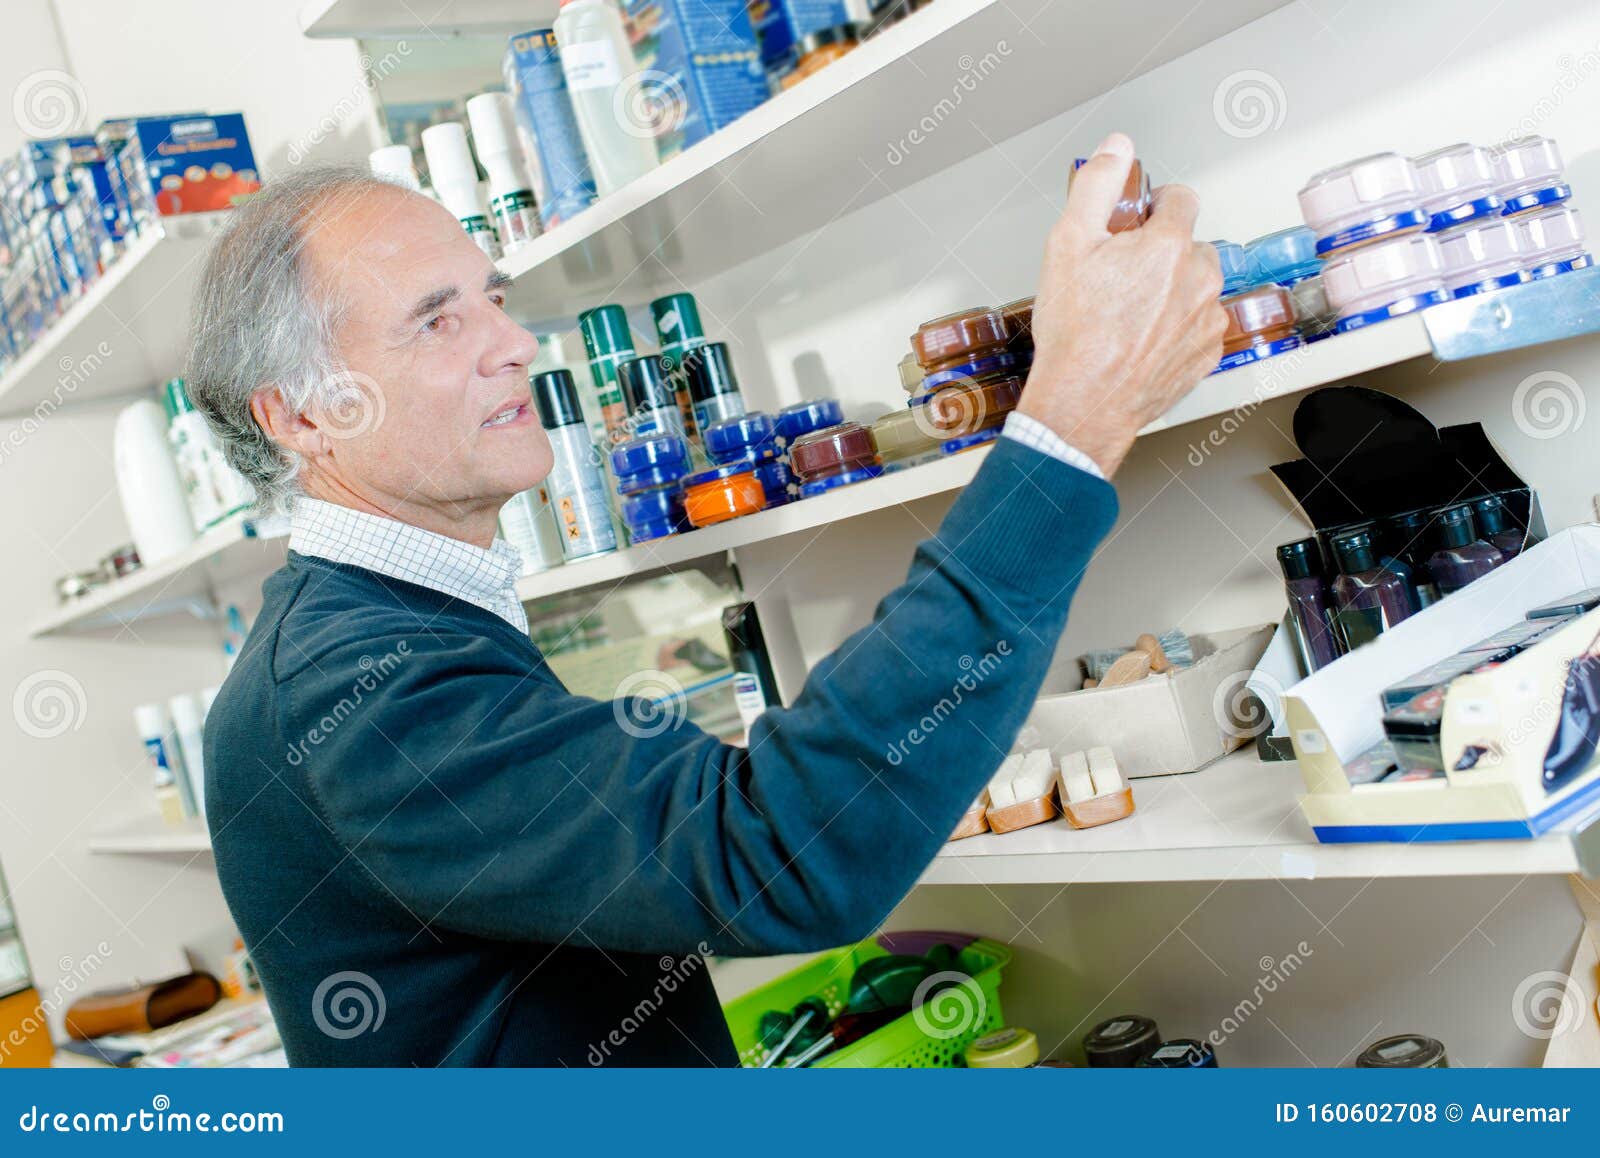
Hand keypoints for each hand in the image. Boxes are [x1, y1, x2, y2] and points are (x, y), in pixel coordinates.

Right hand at [1016, 133, 1225, 476]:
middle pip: (1189, 245)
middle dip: (1161, 254)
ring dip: (1171, 292)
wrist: (1084, 403)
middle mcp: (1200, 279)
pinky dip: (1176, 330)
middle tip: (1119, 280)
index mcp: (1170, 244)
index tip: (1133, 226)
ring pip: (1195, 287)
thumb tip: (1117, 145)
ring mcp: (1208, 320)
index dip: (1153, 207)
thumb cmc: (1075, 332)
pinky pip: (1198, 328)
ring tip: (1128, 316)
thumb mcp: (1067, 243)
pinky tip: (1140, 342)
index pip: (1181, 198)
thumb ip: (1097, 185)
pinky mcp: (1207, 355)